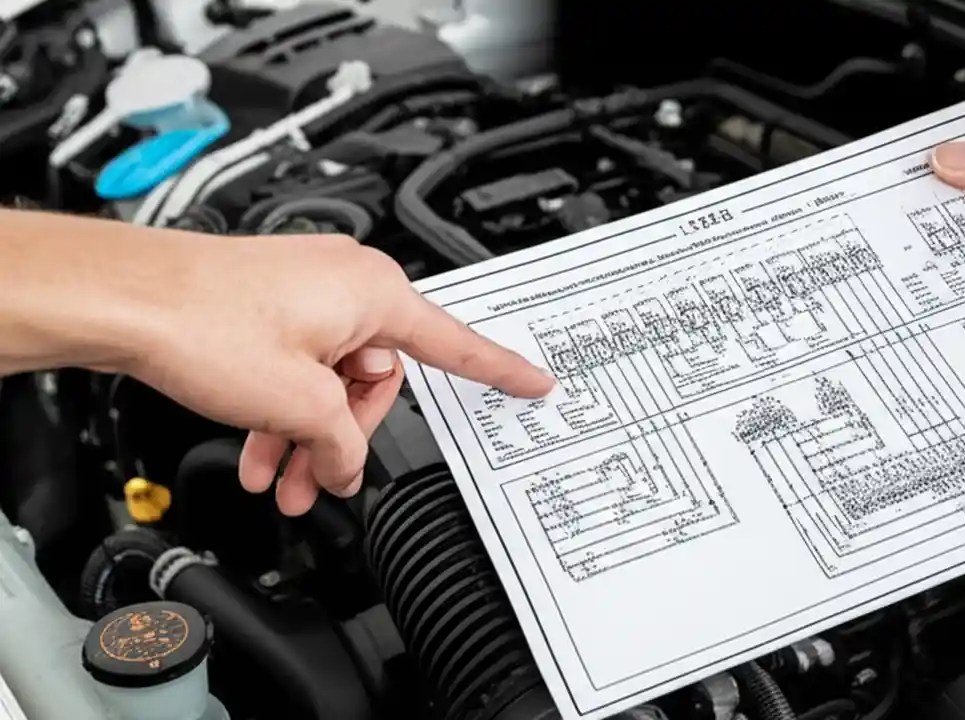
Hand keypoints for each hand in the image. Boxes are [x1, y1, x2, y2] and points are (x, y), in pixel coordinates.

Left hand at [126, 232, 554, 515]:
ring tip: (280, 479)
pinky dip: (283, 410)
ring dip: (306, 434)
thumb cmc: (202, 323)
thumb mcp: (295, 402)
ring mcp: (308, 292)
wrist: (126, 298)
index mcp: (373, 293)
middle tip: (319, 478)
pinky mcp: (274, 303)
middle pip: (377, 380)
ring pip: (331, 379)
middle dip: (344, 436)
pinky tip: (259, 449)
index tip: (535, 382)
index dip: (500, 370)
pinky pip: (299, 365)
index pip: (455, 344)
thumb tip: (348, 464)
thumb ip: (341, 442)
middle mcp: (347, 284)